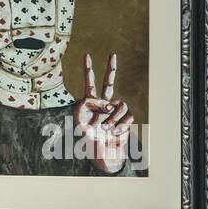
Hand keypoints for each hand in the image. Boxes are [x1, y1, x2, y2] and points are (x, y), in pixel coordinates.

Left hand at [72, 52, 133, 173]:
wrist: (103, 154)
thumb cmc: (89, 141)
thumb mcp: (80, 124)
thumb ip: (88, 108)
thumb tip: (107, 103)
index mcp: (90, 104)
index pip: (89, 84)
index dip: (88, 70)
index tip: (86, 55)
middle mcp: (103, 104)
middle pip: (108, 83)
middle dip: (110, 68)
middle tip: (112, 54)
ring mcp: (114, 111)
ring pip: (120, 105)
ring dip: (114, 118)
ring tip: (107, 129)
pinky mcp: (125, 119)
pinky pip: (127, 116)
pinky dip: (121, 125)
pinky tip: (115, 132)